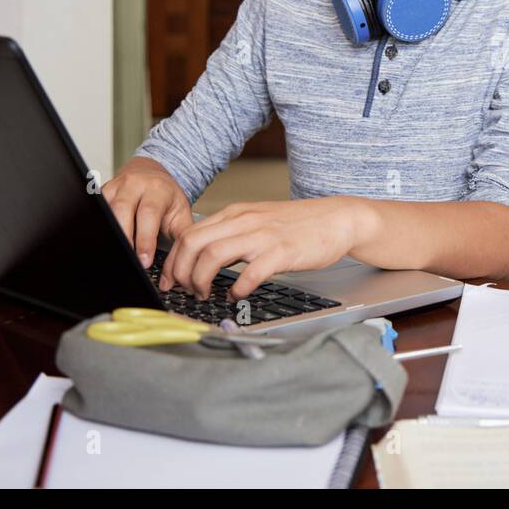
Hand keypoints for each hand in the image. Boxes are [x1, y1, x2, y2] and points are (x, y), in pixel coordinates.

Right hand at [100, 157, 194, 267]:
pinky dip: (101, 226)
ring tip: (118, 255)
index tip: (144, 261)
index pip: (149, 213)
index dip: (145, 239)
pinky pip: (97, 209)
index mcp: (157, 189)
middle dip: (124, 238)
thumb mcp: (181, 213)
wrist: (152, 175)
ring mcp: (115, 186)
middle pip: (122, 209)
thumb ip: (182, 234)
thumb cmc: (167, 198)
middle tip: (129, 260)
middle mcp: (134, 184)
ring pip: (106, 210)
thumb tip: (181, 259)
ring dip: (110, 233)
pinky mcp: (101, 192)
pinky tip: (107, 241)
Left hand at [159, 197, 372, 299]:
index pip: (189, 234)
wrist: (337, 219)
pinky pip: (249, 273)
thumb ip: (232, 234)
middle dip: (179, 272)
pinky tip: (237, 295)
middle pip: (193, 243)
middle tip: (183, 290)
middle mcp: (244, 221)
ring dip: (200, 280)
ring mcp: (262, 235)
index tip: (171, 280)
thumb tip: (204, 258)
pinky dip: (236, 288)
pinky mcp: (281, 252)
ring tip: (205, 294)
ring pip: (212, 255)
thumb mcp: (258, 220)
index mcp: (235, 214)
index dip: (173, 260)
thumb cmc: (299, 225)